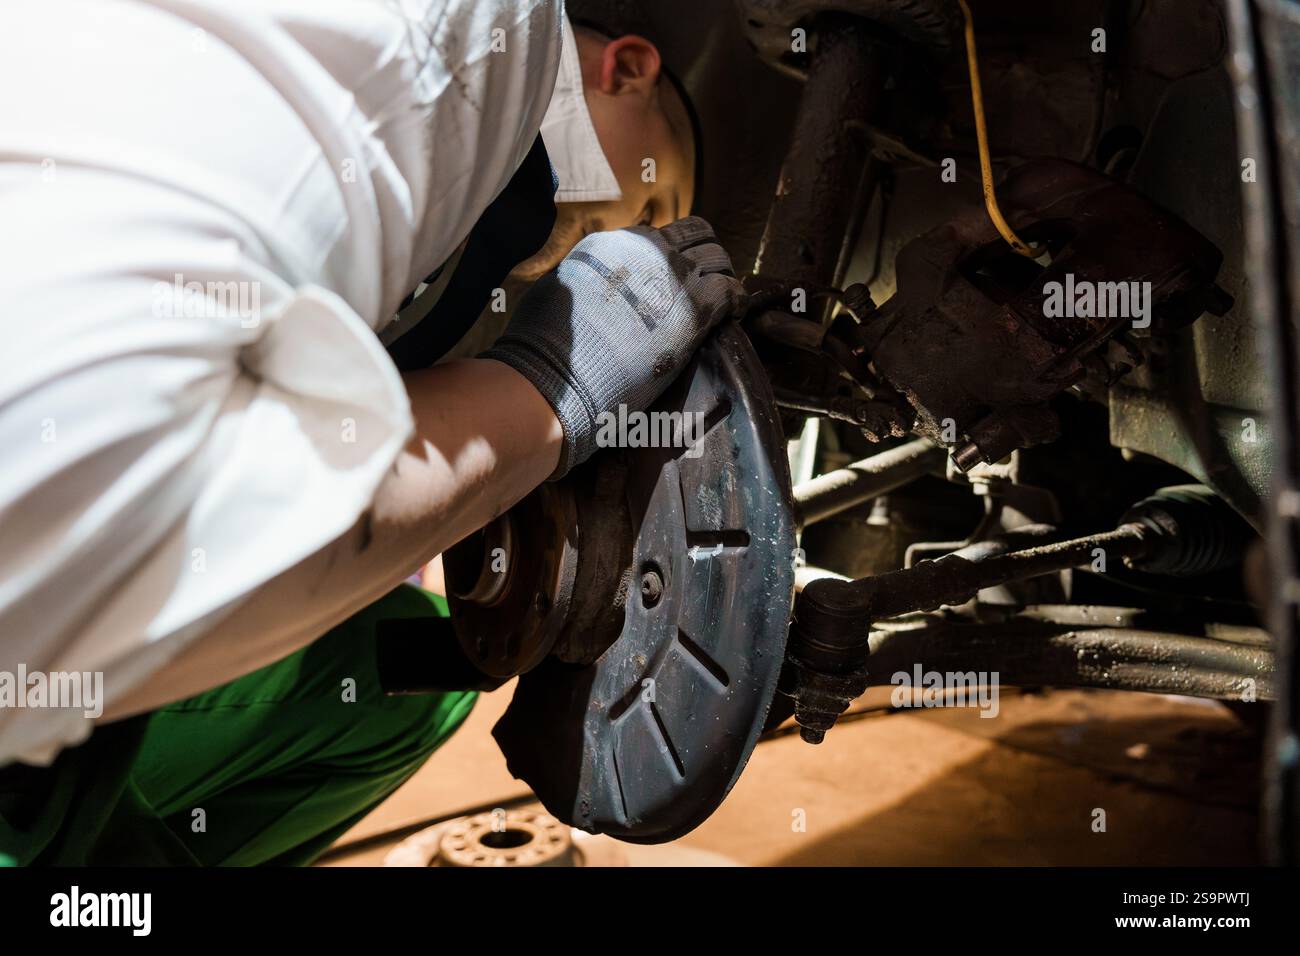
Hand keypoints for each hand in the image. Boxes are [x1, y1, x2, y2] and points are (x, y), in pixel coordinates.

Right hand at [483, 216, 745, 476]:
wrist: (557, 374)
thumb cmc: (547, 345)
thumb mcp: (563, 288)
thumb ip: (590, 277)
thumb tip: (596, 284)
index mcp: (612, 244)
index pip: (658, 234)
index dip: (671, 253)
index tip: (674, 273)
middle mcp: (646, 249)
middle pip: (696, 236)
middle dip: (704, 258)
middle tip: (706, 284)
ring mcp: (672, 275)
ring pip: (719, 259)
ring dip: (722, 277)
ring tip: (721, 300)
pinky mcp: (693, 309)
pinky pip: (731, 291)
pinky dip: (735, 301)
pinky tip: (733, 314)